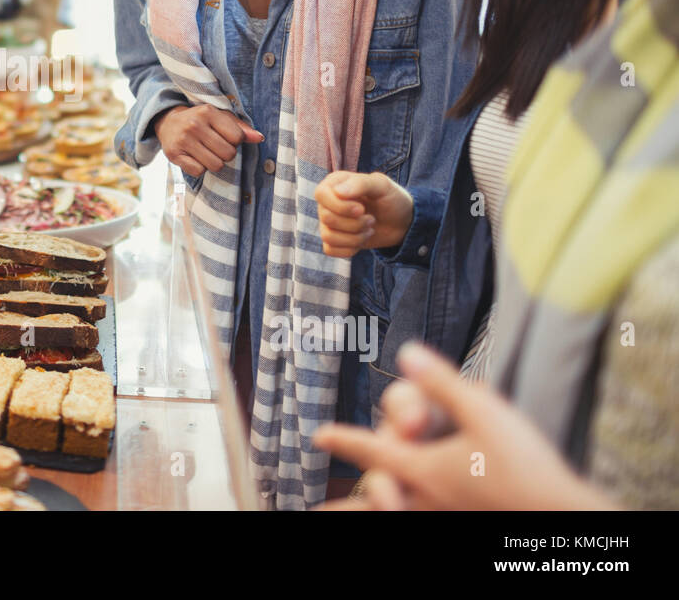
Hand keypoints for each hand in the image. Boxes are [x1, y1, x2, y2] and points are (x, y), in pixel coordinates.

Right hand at [154, 104, 263, 178]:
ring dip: (214, 162)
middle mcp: (194, 124)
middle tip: (215, 147)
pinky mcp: (174, 154)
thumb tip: (259, 138)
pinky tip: (195, 158)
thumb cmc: (200, 121)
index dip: (235, 142)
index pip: (237, 138)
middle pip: (228, 154)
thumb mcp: (219, 118)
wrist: (168, 123)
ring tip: (207, 153)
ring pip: (215, 165)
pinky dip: (200, 168)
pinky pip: (199, 171)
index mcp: (208, 112)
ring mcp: (183, 140)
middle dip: (226, 154)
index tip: (225, 138)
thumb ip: (240, 128)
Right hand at [314, 171, 412, 256]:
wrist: (401, 222)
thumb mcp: (382, 185)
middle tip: (371, 219)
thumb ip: (360, 184)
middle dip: (354, 223)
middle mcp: (327, 202)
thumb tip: (337, 192)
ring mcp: (328, 222)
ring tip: (370, 229)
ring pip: (328, 236)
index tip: (362, 209)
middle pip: (326, 218)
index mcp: (334, 184)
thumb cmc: (391, 199)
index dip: (340, 206)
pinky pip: (330, 250)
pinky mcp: (333, 240)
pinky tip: (362, 239)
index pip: (321, 195)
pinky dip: (350, 249)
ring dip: (355, 237)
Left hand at [314, 343, 615, 510]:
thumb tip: (405, 352)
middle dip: (343, 505)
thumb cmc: (526, 464)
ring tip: (328, 525)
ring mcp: (443, 518)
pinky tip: (402, 515)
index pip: (372, 449)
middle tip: (316, 509)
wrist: (564, 518)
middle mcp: (425, 500)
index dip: (344, 440)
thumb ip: (442, 383)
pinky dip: (395, 521)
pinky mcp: (464, 525)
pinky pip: (418, 526)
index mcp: (423, 469)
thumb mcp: (483, 412)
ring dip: (359, 519)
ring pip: (390, 518)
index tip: (319, 437)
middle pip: (374, 497)